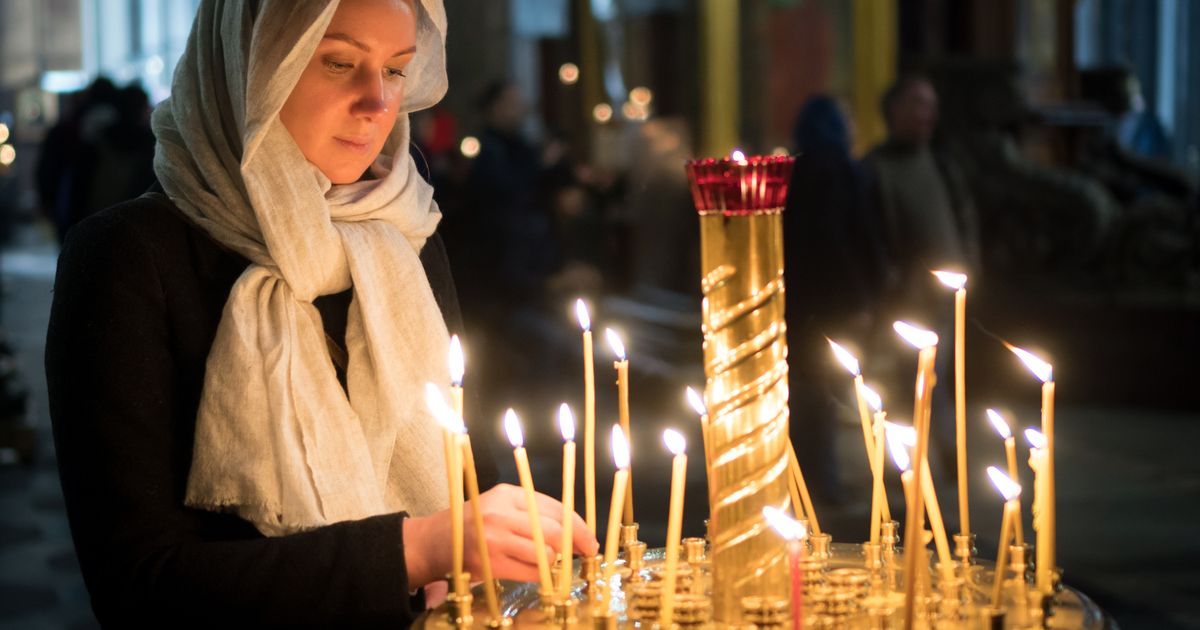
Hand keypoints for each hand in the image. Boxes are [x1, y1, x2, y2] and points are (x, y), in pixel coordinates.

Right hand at [403, 484, 598, 586]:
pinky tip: (540, 572)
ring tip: (551, 562)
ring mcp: (494, 539)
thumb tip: (573, 531)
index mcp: (508, 494)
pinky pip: (530, 572)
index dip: (578, 526)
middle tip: (586, 553)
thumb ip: (533, 512)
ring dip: (555, 562)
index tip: (590, 539)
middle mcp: (501, 513)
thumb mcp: (501, 505)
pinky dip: (542, 575)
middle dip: (576, 544)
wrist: (435, 542)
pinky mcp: (490, 563)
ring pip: (544, 553)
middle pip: (554, 530)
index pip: (555, 508)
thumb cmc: (474, 523)